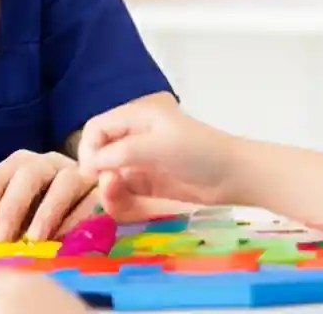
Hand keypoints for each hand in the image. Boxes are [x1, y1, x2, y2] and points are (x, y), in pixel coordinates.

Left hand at [0, 150, 95, 241]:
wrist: (89, 209)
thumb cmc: (42, 215)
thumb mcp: (12, 218)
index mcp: (18, 167)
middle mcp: (46, 163)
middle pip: (26, 174)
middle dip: (11, 206)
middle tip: (2, 239)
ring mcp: (76, 173)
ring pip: (62, 182)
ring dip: (47, 210)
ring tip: (35, 238)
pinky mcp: (101, 188)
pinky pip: (91, 198)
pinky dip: (78, 217)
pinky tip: (66, 237)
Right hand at [77, 103, 239, 219]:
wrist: (235, 176)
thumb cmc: (199, 152)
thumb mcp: (157, 145)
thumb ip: (121, 152)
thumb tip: (91, 164)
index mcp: (137, 116)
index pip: (97, 128)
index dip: (88, 148)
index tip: (90, 172)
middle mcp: (135, 137)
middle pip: (99, 153)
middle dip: (98, 172)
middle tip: (109, 187)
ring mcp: (141, 162)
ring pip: (108, 176)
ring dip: (107, 189)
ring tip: (117, 198)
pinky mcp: (148, 184)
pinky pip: (123, 192)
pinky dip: (118, 200)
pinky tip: (123, 206)